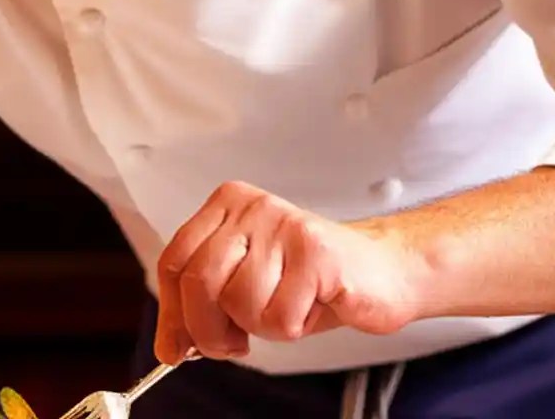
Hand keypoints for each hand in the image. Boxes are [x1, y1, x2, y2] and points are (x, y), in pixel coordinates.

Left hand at [153, 181, 425, 363]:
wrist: (385, 271)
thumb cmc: (312, 282)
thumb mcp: (245, 288)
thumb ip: (202, 309)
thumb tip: (169, 346)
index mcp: (226, 207)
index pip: (173, 262)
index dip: (172, 313)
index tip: (176, 346)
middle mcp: (251, 208)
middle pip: (198, 283)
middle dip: (210, 330)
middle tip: (234, 343)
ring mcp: (284, 226)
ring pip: (239, 302)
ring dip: (262, 326)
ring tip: (288, 308)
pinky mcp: (315, 252)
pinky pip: (279, 315)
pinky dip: (293, 327)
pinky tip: (312, 305)